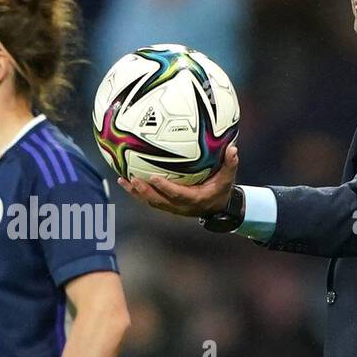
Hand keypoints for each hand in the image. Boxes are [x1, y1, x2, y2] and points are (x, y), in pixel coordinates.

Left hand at [117, 143, 238, 216]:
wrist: (216, 207)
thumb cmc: (221, 189)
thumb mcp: (228, 178)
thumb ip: (230, 164)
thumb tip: (233, 149)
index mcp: (194, 199)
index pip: (177, 194)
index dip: (165, 187)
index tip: (154, 177)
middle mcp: (180, 206)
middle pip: (158, 200)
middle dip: (144, 191)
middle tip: (132, 179)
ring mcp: (171, 207)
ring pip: (150, 201)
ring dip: (136, 192)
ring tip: (122, 180)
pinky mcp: (166, 205)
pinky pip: (149, 199)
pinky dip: (137, 192)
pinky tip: (125, 181)